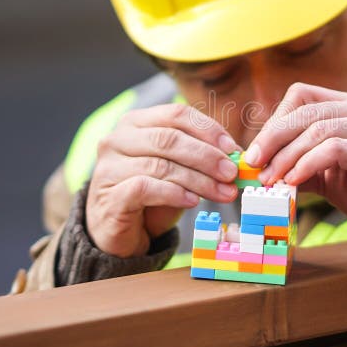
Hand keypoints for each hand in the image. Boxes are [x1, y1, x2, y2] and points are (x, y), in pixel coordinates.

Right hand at [86, 104, 239, 257]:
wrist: (122, 232)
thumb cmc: (154, 195)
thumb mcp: (180, 169)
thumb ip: (201, 157)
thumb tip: (237, 155)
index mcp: (136, 122)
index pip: (176, 114)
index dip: (208, 129)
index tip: (233, 149)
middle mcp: (117, 139)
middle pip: (170, 139)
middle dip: (207, 156)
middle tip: (232, 173)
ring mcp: (109, 166)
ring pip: (162, 165)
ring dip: (199, 180)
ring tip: (223, 192)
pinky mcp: (109, 194)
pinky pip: (146, 188)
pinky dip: (175, 193)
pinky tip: (194, 201)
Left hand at [247, 83, 346, 239]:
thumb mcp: (328, 173)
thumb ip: (299, 163)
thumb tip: (259, 167)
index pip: (302, 95)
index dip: (275, 120)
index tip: (257, 150)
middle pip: (306, 111)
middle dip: (272, 138)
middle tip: (253, 163)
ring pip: (317, 129)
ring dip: (287, 156)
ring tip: (272, 179)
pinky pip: (334, 150)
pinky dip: (308, 164)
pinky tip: (294, 180)